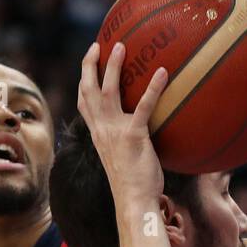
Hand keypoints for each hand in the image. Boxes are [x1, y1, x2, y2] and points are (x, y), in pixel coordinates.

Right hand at [76, 41, 168, 209]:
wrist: (134, 202)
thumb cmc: (134, 185)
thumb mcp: (124, 159)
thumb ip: (126, 142)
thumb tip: (143, 134)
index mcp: (98, 135)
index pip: (83, 102)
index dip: (83, 79)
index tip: (89, 61)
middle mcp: (101, 130)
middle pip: (88, 89)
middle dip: (90, 64)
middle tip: (99, 44)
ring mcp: (115, 132)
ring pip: (108, 91)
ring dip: (114, 66)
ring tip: (122, 46)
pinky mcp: (133, 136)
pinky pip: (143, 106)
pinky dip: (153, 88)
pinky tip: (162, 72)